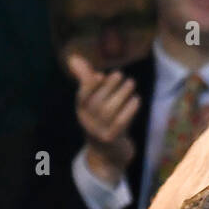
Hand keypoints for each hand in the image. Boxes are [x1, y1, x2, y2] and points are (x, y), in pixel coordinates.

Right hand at [67, 53, 139, 185]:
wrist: (108, 151)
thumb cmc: (102, 118)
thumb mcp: (94, 99)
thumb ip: (85, 77)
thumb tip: (73, 57)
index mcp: (81, 110)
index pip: (82, 97)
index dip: (90, 86)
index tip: (100, 75)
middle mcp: (87, 121)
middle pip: (97, 103)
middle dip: (109, 87)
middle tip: (121, 75)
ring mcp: (98, 131)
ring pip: (109, 111)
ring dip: (122, 95)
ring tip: (131, 84)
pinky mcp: (111, 138)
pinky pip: (120, 123)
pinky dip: (129, 110)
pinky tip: (136, 100)